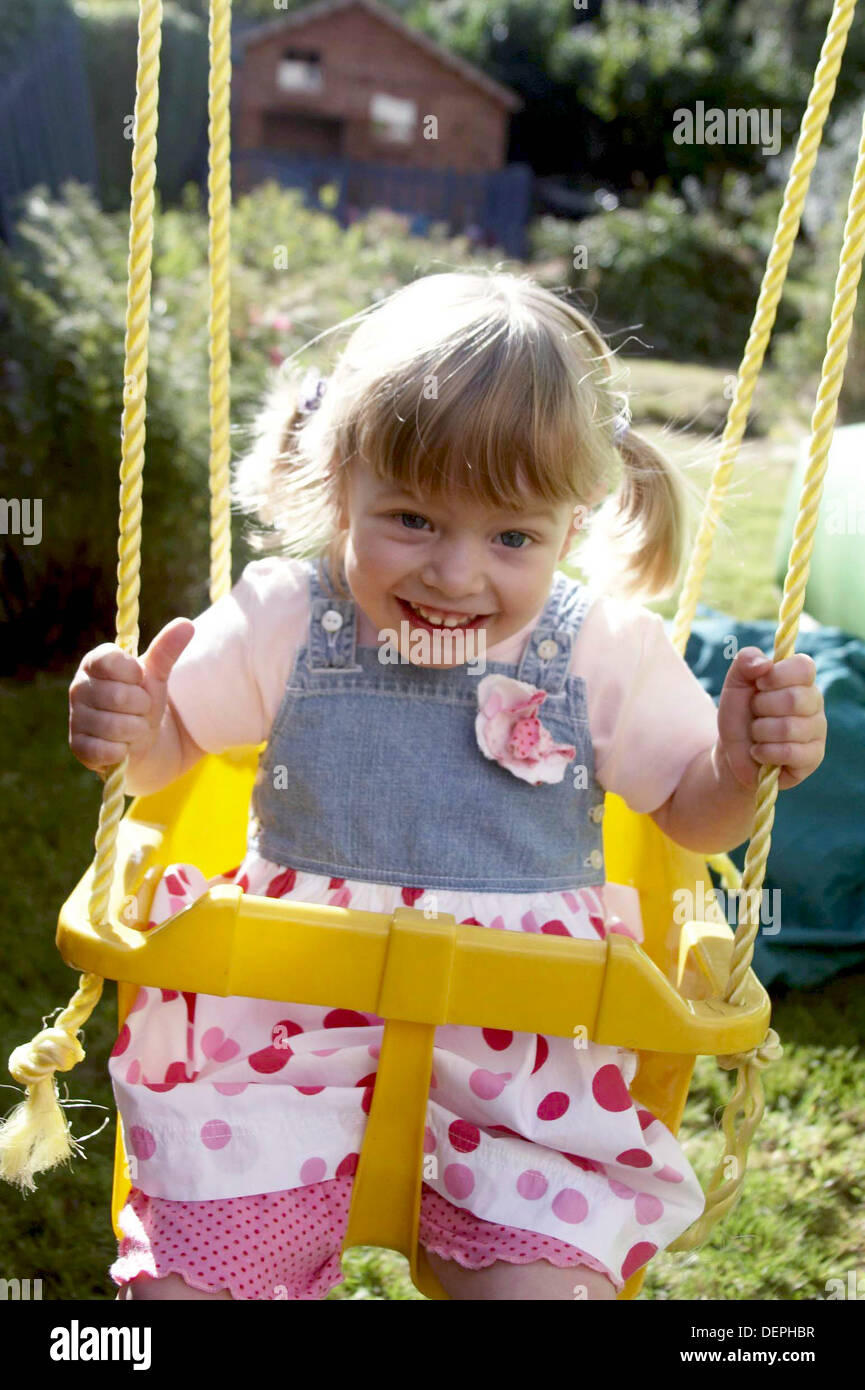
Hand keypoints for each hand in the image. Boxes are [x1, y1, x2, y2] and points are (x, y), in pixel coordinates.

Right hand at [69, 618, 194, 775]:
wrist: (143, 741)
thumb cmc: (144, 701)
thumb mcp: (156, 676)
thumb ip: (166, 649)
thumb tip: (186, 624)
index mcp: (94, 663)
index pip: (111, 661)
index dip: (134, 674)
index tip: (138, 679)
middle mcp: (79, 688)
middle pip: (118, 696)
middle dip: (141, 706)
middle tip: (140, 709)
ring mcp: (76, 718)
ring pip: (115, 726)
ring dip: (137, 730)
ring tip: (134, 727)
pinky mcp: (79, 747)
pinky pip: (106, 750)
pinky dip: (124, 750)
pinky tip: (124, 746)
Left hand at [716, 646, 826, 791]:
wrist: (732, 753)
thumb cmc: (740, 715)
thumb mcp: (734, 684)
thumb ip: (745, 662)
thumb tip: (765, 664)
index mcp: (800, 680)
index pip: (803, 666)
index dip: (776, 675)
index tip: (759, 685)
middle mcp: (814, 702)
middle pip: (794, 698)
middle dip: (761, 707)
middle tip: (755, 713)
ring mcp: (817, 730)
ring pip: (788, 728)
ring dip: (759, 731)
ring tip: (757, 734)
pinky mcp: (813, 757)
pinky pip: (789, 752)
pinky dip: (764, 752)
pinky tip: (760, 751)